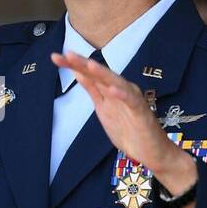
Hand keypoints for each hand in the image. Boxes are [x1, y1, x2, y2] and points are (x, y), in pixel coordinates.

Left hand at [50, 50, 196, 195]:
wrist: (151, 152)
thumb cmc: (129, 129)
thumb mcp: (103, 107)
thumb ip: (92, 89)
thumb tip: (77, 71)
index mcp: (110, 89)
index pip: (89, 74)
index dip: (73, 65)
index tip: (55, 58)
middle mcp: (121, 89)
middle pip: (100, 74)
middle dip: (83, 64)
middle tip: (66, 54)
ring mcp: (131, 99)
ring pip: (116, 82)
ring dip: (102, 73)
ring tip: (89, 64)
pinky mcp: (141, 112)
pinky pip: (132, 101)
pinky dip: (122, 94)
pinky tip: (112, 89)